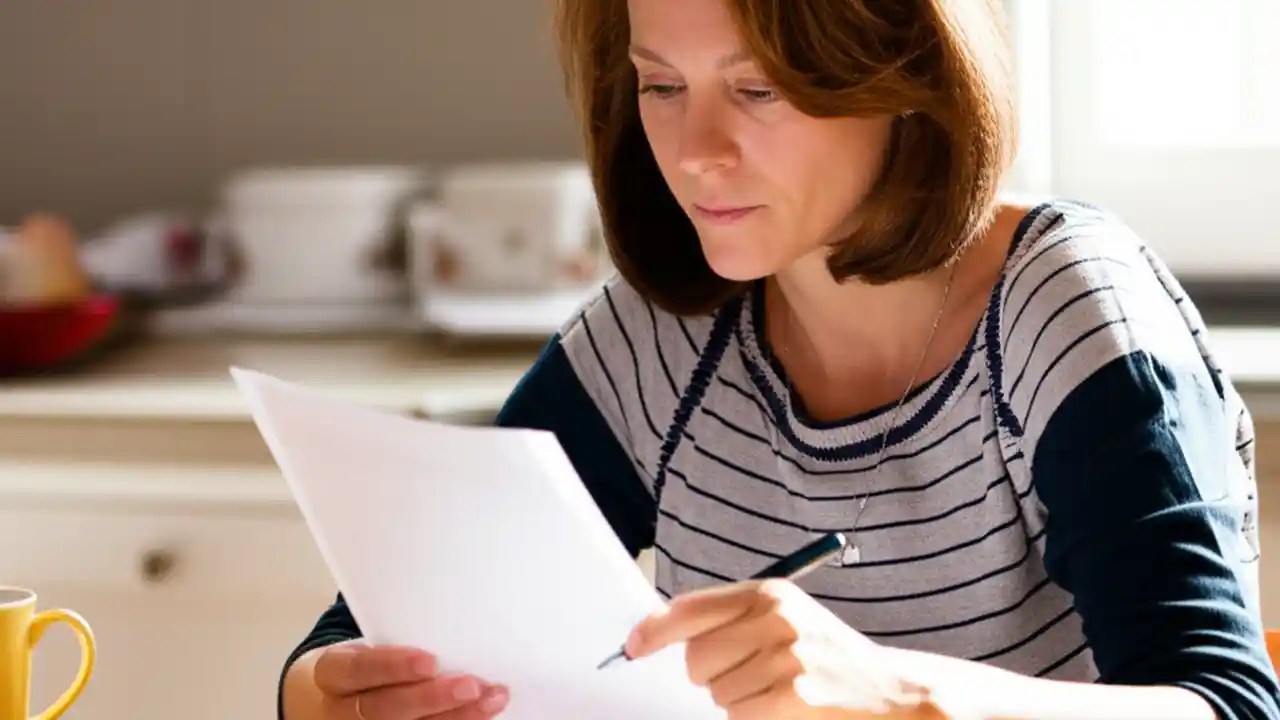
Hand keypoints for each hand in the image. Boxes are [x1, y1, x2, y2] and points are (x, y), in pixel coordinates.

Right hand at [312, 641, 508, 718]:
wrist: (329, 698)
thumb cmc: (361, 665)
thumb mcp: (364, 647)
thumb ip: (396, 642)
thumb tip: (453, 627)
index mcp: (331, 673)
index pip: (359, 670)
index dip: (394, 667)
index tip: (430, 661)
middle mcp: (341, 710)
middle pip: (384, 709)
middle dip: (431, 698)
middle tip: (470, 686)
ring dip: (454, 718)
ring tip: (489, 701)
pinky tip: (478, 716)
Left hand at [624, 579, 947, 718]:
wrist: (890, 693)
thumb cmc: (828, 658)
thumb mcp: (786, 621)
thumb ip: (735, 619)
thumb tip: (664, 631)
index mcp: (769, 594)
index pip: (691, 608)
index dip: (654, 630)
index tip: (632, 647)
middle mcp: (775, 619)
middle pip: (696, 657)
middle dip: (709, 675)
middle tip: (746, 676)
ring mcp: (785, 658)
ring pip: (716, 691)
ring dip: (736, 700)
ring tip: (777, 691)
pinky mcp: (791, 696)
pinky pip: (737, 714)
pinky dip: (752, 718)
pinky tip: (784, 709)